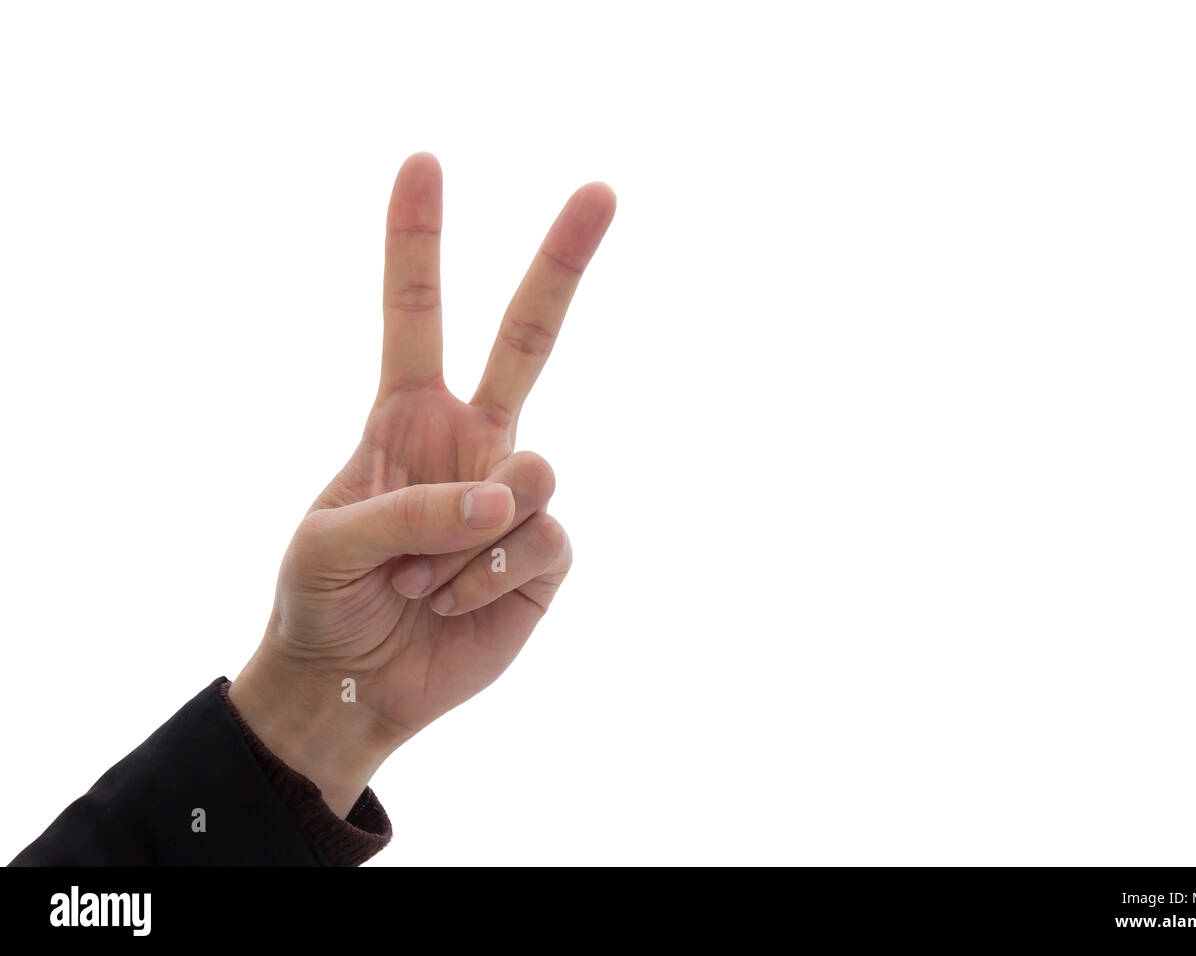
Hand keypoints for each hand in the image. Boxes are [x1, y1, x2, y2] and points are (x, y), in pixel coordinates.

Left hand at [230, 154, 615, 815]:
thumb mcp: (328, 546)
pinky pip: (541, 538)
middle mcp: (472, 442)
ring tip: (421, 580)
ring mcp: (513, 496)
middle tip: (601, 189)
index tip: (424, 163)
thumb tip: (509, 491)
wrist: (355, 687)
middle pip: (528, 339)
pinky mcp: (544, 555)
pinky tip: (454, 601)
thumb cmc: (323, 602)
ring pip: (536, 470)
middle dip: (561, 264)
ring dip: (467, 534)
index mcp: (406, 418)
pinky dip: (488, 576)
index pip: (416, 314)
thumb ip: (411, 507)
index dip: (417, 241)